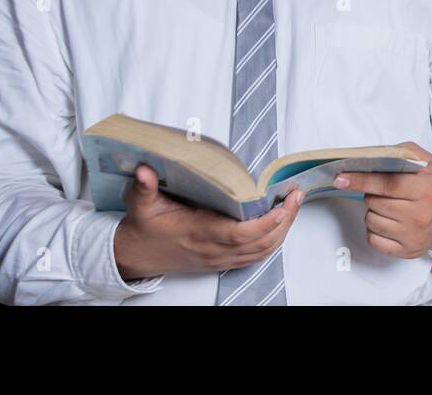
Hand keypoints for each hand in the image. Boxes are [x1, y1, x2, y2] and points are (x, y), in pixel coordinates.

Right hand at [113, 164, 303, 280]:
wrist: (136, 256)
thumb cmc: (143, 228)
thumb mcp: (139, 205)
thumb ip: (143, 187)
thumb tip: (144, 169)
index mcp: (198, 232)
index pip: (239, 234)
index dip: (266, 222)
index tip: (283, 203)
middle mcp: (212, 249)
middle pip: (260, 243)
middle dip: (284, 220)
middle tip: (296, 195)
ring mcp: (218, 259)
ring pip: (261, 252)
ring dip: (282, 231)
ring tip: (294, 205)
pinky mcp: (221, 262)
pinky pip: (255, 257)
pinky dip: (272, 241)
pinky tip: (280, 224)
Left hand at [333, 141, 431, 258]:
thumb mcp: (425, 160)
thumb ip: (399, 152)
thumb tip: (367, 157)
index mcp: (426, 188)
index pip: (386, 184)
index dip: (361, 180)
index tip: (341, 178)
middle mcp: (421, 214)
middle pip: (375, 202)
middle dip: (372, 193)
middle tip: (384, 190)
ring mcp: (414, 235)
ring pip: (371, 221)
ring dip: (373, 210)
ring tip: (390, 205)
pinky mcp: (408, 251)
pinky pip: (374, 240)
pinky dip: (375, 229)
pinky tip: (389, 221)